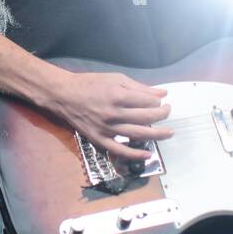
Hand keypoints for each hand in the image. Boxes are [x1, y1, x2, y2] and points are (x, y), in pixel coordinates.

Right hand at [44, 69, 173, 160]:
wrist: (64, 95)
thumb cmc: (90, 84)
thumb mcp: (115, 78)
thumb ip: (139, 87)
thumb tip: (162, 94)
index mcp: (118, 96)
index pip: (147, 102)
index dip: (158, 102)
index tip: (162, 101)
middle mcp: (114, 113)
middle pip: (146, 117)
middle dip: (162, 115)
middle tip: (168, 112)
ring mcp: (107, 128)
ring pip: (138, 134)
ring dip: (157, 135)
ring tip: (169, 133)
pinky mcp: (99, 139)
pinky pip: (119, 150)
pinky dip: (134, 154)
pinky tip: (147, 154)